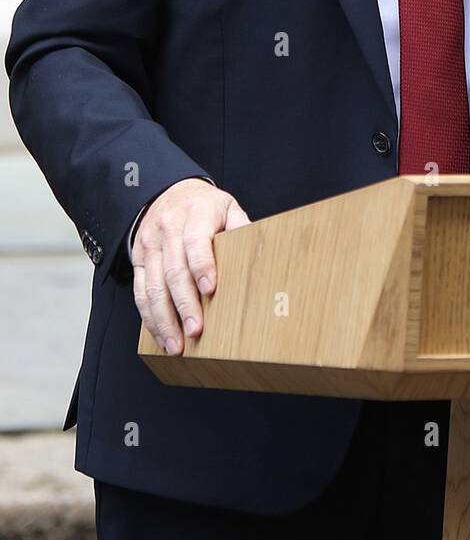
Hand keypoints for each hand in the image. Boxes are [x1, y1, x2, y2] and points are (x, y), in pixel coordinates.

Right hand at [131, 177, 249, 355]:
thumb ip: (241, 227)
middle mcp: (169, 228)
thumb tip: (261, 250)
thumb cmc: (204, 207)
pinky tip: (161, 336)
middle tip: (196, 330)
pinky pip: (140, 292)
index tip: (211, 289)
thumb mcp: (227, 207)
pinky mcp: (139, 260)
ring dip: (164, 319)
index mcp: (196, 213)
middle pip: (174, 269)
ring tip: (177, 345)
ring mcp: (150, 245)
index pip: (196, 240)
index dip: (203, 265)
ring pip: (154, 286)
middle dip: (185, 303)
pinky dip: (150, 318)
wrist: (168, 193)